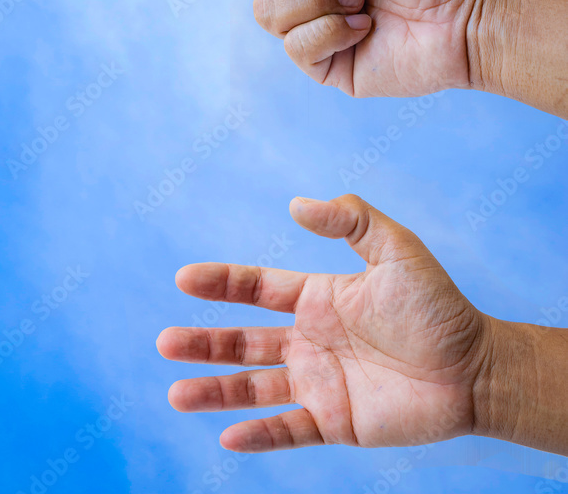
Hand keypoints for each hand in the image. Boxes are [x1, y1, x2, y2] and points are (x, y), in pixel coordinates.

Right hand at [158, 194, 488, 450]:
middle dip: (203, 342)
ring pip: (254, 387)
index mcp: (317, 298)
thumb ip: (349, 219)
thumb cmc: (437, 306)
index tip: (184, 278)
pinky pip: (287, 429)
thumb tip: (295, 205)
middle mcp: (309, 340)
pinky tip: (227, 436)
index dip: (221, 282)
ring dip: (215, 391)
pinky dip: (258, 435)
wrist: (476, 368)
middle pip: (243, 341)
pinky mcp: (336, 421)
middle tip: (164, 342)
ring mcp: (319, 382)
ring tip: (177, 392)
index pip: (256, 288)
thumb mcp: (394, 248)